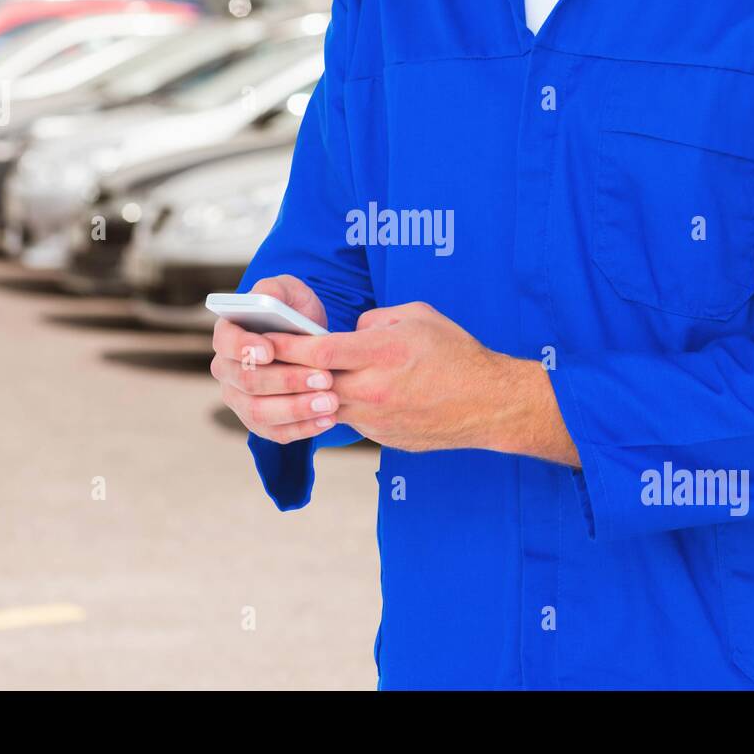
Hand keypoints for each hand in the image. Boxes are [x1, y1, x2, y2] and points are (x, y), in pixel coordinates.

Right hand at [210, 275, 340, 443]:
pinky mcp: (259, 422)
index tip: (271, 351)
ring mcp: (239, 399)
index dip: (245, 348)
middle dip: (287, 381)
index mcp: (228, 335)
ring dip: (297, 409)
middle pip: (247, 382)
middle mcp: (227, 370)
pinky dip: (302, 429)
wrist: (310, 341)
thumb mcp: (288, 292)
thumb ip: (273, 290)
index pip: (226, 343)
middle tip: (324, 377)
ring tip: (331, 401)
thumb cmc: (294, 312)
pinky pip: (275, 432)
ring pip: (259, 412)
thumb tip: (261, 298)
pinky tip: (327, 420)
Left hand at [268, 301, 541, 454]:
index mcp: (381, 353)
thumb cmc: (457, 353)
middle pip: (313, 382)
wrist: (490, 404)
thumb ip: (375, 320)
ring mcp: (375, 418)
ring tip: (299, 377)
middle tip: (264, 359)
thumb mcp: (418, 316)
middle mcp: (373, 389)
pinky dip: (342, 406)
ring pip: (326, 405)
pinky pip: (350, 419)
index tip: (264, 337)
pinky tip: (343, 394)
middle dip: (287, 370)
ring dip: (312, 392)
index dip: (286, 344)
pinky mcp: (381, 437)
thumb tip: (349, 331)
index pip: (318, 350)